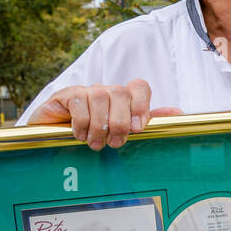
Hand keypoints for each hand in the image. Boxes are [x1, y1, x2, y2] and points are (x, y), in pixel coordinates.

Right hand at [29, 79, 182, 149]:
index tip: (138, 128)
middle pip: (121, 93)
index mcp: (122, 98)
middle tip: (114, 143)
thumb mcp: (119, 130)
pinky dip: (82, 122)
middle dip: (120, 122)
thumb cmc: (91, 134)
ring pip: (100, 97)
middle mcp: (106, 91)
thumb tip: (177, 114)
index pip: (139, 86)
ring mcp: (86, 91)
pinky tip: (79, 135)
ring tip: (95, 144)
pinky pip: (79, 102)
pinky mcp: (66, 95)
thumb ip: (146, 120)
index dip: (142, 105)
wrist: (53, 135)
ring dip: (100, 125)